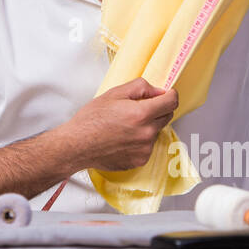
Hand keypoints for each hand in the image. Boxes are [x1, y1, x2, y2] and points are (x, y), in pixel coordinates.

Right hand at [59, 77, 178, 171]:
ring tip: (125, 126)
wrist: (77, 145)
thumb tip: (158, 91)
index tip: (167, 94)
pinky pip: (148, 146)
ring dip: (147, 126)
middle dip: (157, 109)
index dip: (170, 94)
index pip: (171, 102)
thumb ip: (140, 88)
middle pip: (167, 116)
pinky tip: (123, 138)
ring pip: (156, 131)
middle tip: (138, 108)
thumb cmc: (91, 120)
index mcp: (141, 114)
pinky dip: (140, 141)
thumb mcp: (113, 94)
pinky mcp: (140, 160)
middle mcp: (147, 133)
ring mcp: (145, 149)